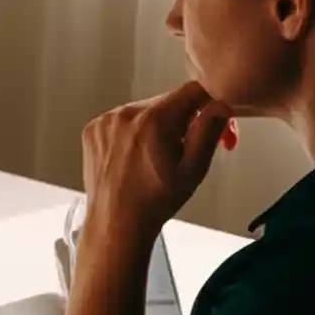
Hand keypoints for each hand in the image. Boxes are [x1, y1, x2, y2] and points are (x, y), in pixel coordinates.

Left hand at [81, 81, 236, 239]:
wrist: (116, 224)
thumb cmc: (155, 202)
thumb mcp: (193, 169)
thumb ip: (209, 131)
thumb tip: (221, 104)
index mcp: (154, 120)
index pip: (192, 90)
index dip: (208, 105)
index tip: (211, 123)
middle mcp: (126, 114)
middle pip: (167, 101)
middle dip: (180, 120)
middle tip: (181, 150)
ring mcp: (106, 121)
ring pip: (144, 110)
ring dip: (155, 126)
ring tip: (153, 159)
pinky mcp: (93, 130)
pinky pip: (122, 120)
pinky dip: (132, 133)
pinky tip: (134, 158)